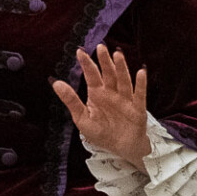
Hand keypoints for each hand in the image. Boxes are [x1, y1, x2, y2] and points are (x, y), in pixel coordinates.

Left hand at [52, 43, 150, 168]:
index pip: (91, 76)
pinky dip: (140, 84)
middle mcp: (112, 93)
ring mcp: (125, 100)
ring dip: (121, 68)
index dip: (86, 64)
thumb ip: (70, 100)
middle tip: (100, 47)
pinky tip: (140, 72)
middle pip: (109, 74)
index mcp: (97, 94)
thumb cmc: (101, 132)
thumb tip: (55, 82)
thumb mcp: (81, 118)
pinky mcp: (137, 109)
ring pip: (123, 81)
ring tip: (117, 54)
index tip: (79, 51)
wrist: (120, 148)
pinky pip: (140, 95)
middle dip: (104, 61)